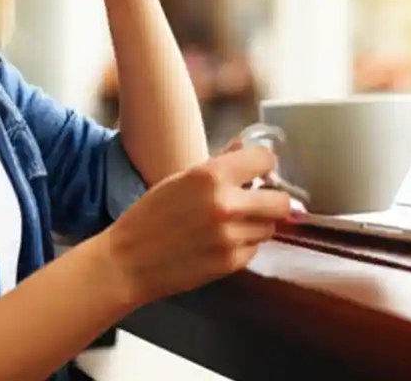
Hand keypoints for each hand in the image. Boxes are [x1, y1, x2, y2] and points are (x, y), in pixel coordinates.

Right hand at [100, 145, 292, 306]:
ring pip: (270, 227)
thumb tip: (245, 148)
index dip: (263, 164)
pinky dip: (245, 245)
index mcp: (212, 176)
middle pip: (281, 201)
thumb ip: (219, 163)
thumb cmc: (151, 216)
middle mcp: (227, 205)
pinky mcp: (231, 263)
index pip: (265, 159)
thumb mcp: (181, 178)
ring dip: (258, 224)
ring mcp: (231, 237)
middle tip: (258, 200)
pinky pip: (254, 249)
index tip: (259, 171)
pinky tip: (222, 242)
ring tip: (234, 223)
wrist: (129, 261)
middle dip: (272, 199)